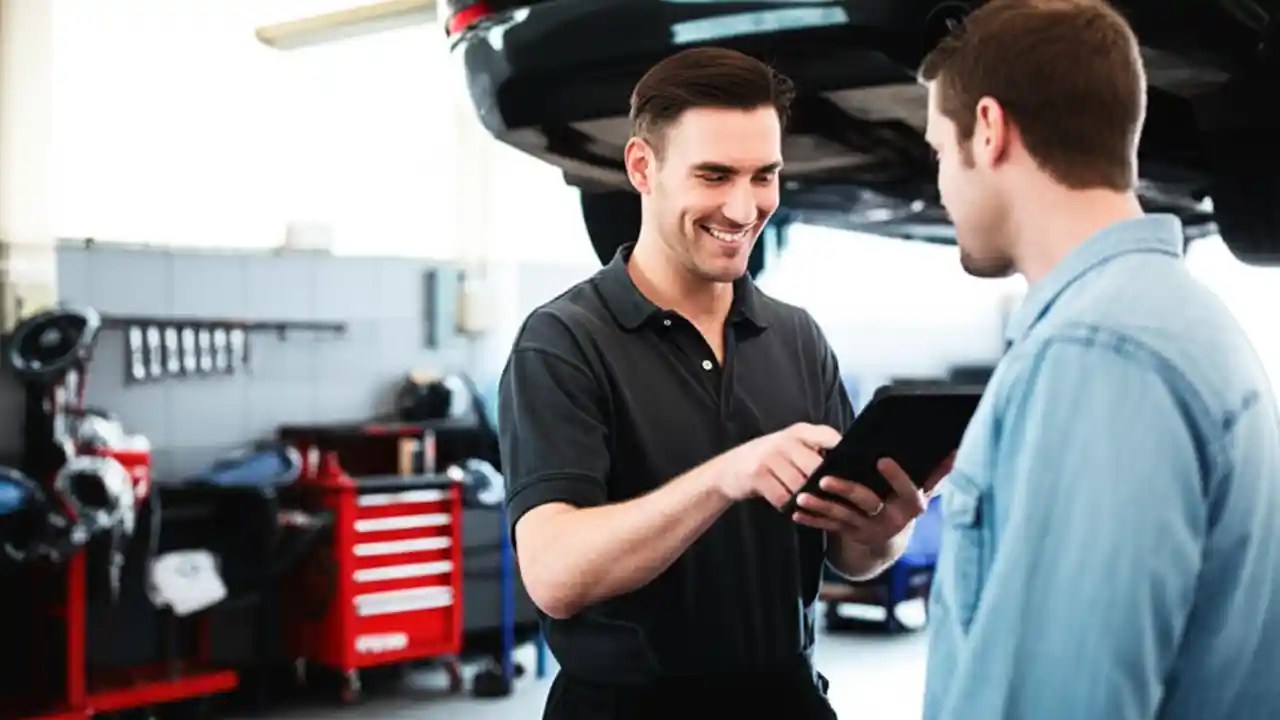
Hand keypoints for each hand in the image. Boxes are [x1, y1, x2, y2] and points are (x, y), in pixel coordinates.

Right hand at [716, 423, 842, 508]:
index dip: (843, 454)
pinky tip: (787, 506)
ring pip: (800, 484)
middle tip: (828, 499)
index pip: (829, 437)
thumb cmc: (767, 460)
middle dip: (822, 486)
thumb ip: (814, 450)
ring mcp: (769, 456)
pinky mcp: (757, 474)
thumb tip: (847, 469)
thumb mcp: (790, 447)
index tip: (851, 473)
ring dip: (804, 499)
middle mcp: (785, 440)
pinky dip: (786, 505)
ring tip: (806, 504)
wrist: (727, 469)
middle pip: (816, 467)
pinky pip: (782, 496)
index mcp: (800, 431)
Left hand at [792, 451, 955, 544]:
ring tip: (802, 496)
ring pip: (843, 517)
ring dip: (821, 507)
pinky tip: (797, 512)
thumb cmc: (904, 505)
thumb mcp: (922, 491)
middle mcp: (890, 521)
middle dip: (846, 490)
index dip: (897, 477)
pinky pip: (829, 528)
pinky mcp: (850, 535)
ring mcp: (868, 530)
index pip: (908, 491)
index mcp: (911, 506)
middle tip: (825, 479)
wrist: (889, 541)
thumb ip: (936, 473)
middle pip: (868, 503)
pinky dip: (812, 520)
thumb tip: (955, 450)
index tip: (882, 460)